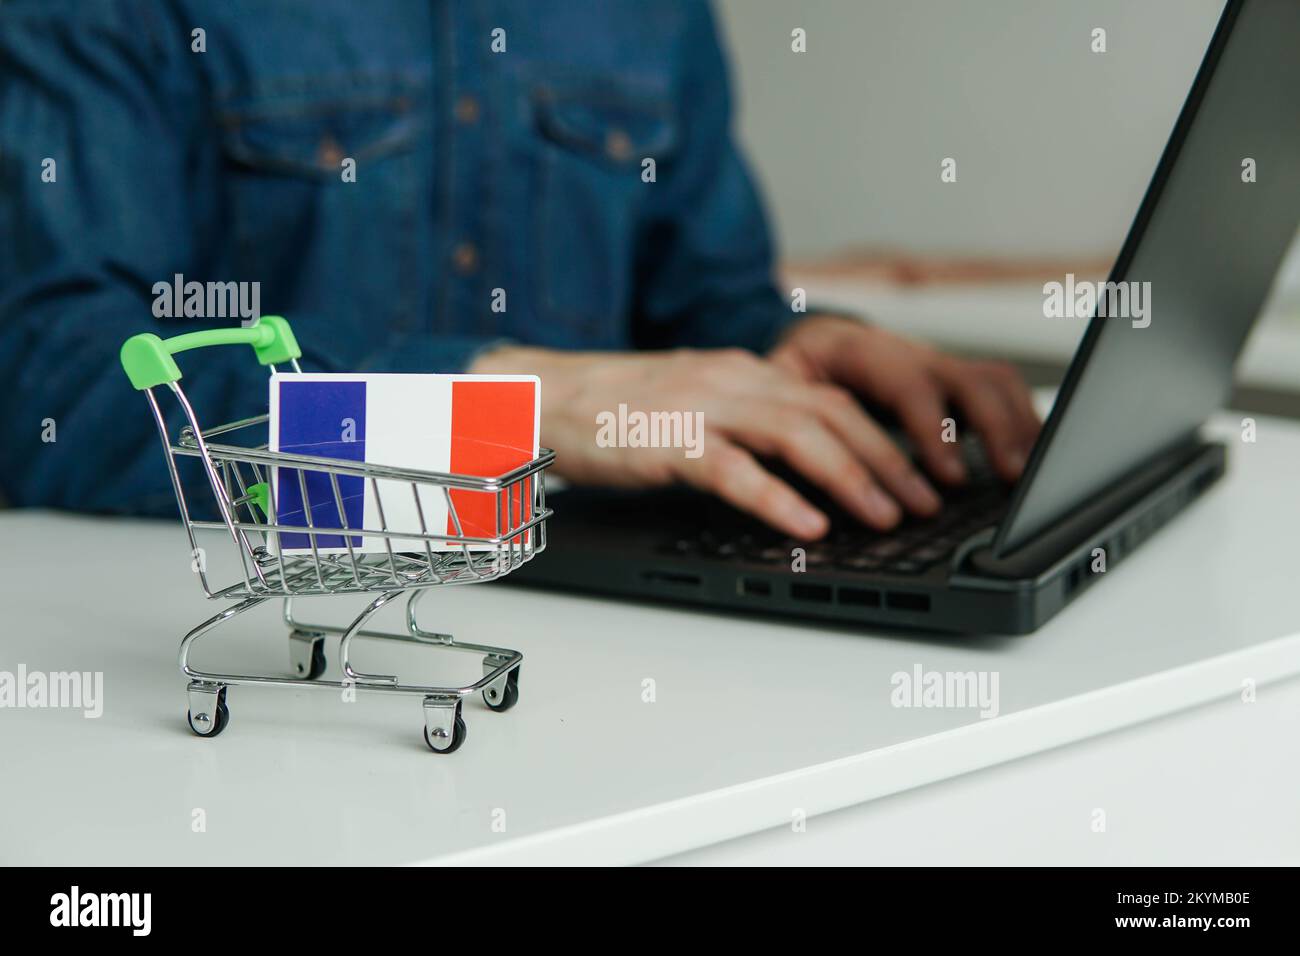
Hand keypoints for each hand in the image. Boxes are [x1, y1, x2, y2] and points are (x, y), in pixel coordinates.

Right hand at [471, 341, 956, 539]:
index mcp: (744, 371)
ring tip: (883, 516)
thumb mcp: (697, 404)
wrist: (541, 398)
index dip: (884, 436)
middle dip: (886, 460)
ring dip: (850, 477)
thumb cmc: (617, 410)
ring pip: (796, 434)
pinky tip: (807, 524)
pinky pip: (734, 470)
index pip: (832, 397)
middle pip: (830, 413)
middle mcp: (732, 380)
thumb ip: (749, 423)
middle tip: (923, 502)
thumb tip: (809, 464)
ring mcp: (700, 407)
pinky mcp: (667, 441)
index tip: (918, 474)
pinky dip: (777, 497)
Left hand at [770, 316, 1040, 484]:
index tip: (949, 476)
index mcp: (861, 352)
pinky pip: (1002, 392)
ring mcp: (937, 366)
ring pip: (993, 382)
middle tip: (1009, 477)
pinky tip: (1034, 459)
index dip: (934, 429)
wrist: (805, 345)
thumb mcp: (775, 390)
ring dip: (1018, 427)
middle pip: (968, 379)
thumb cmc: (789, 376)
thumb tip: (801, 466)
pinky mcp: (954, 383)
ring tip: (1027, 474)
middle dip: (995, 429)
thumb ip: (789, 417)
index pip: (909, 385)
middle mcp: (908, 354)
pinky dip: (1024, 423)